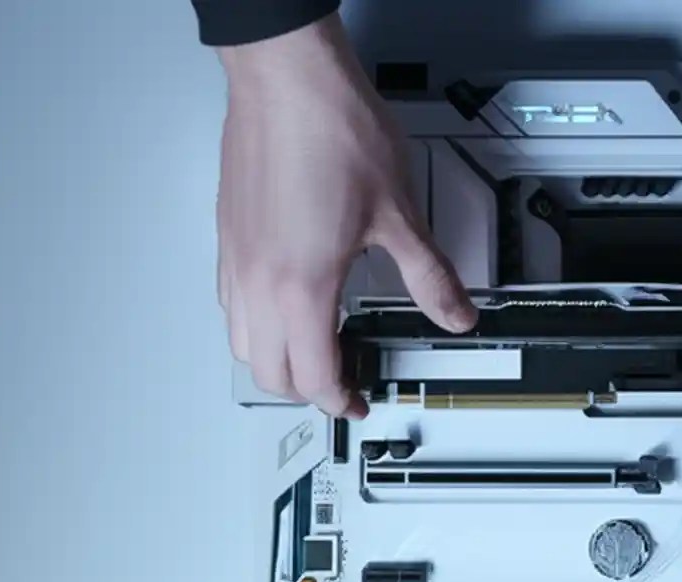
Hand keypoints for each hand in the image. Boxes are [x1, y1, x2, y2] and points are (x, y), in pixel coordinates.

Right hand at [215, 14, 475, 417]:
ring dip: (275, 361)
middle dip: (306, 390)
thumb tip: (454, 312)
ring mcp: (236, 259)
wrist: (289, 80)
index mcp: (301, 287)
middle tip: (341, 384)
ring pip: (240, 341)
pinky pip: (229, 303)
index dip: (339, 400)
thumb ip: (429, 276)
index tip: (357, 401)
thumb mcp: (400, 215)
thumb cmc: (333, 133)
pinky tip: (283, 305)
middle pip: (268, 371)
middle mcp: (259, 281)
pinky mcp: (227, 235)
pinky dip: (254, 324)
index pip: (314, 375)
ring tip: (313, 353)